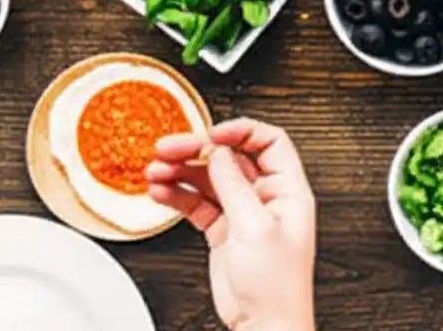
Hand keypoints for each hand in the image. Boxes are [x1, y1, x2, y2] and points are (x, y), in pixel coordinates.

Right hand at [147, 119, 315, 330]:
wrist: (265, 326)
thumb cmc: (276, 288)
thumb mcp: (255, 228)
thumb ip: (234, 186)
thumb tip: (220, 153)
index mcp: (287, 191)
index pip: (268, 142)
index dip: (240, 131)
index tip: (211, 133)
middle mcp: (266, 198)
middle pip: (230, 158)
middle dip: (197, 150)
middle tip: (167, 148)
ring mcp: (242, 214)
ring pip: (208, 179)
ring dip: (180, 172)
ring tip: (155, 171)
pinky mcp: (223, 231)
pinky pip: (197, 203)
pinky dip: (177, 195)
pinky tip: (160, 191)